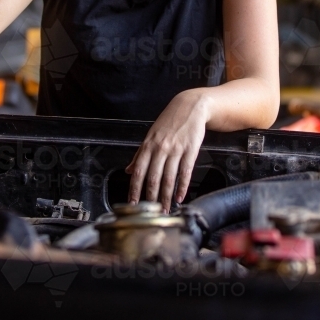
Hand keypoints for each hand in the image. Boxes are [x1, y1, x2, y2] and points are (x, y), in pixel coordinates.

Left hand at [125, 92, 210, 210]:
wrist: (191, 106)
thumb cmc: (170, 121)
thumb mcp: (151, 135)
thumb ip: (140, 154)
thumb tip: (128, 170)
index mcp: (148, 145)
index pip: (138, 171)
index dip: (134, 188)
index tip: (132, 202)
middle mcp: (160, 148)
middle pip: (153, 177)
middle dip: (151, 197)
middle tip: (150, 212)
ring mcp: (176, 149)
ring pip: (169, 178)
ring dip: (166, 196)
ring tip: (165, 209)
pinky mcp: (190, 150)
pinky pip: (185, 172)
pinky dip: (182, 186)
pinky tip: (180, 197)